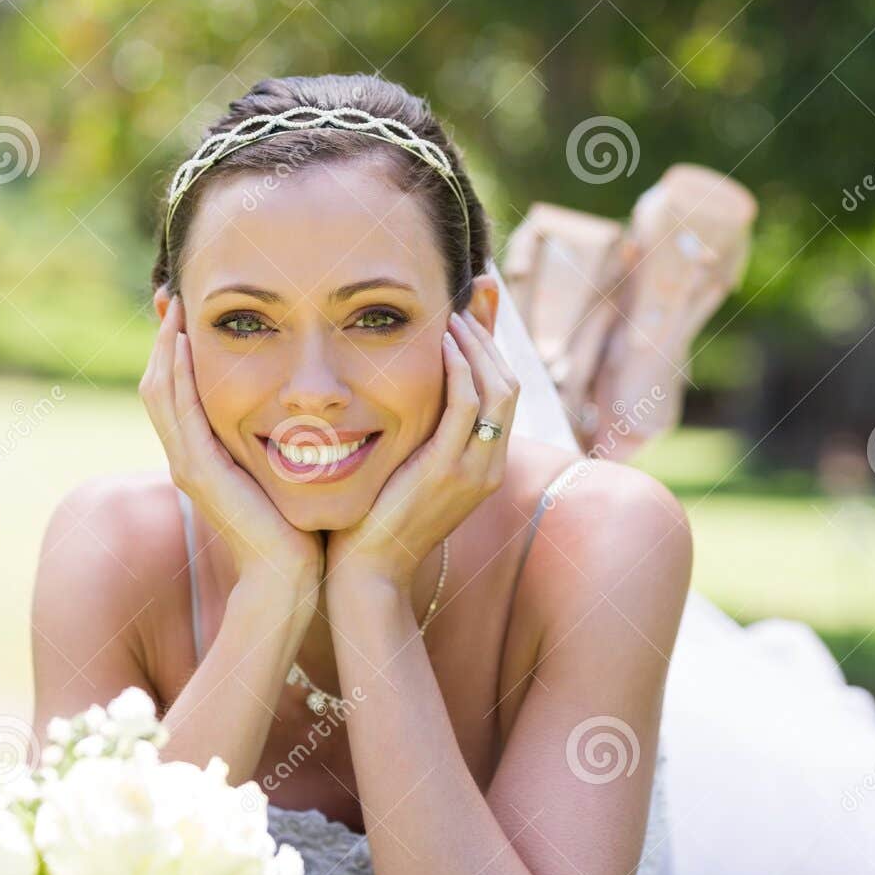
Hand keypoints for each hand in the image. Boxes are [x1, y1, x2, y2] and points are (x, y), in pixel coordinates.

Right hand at [139, 294, 324, 591]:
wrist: (289, 579)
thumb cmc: (297, 532)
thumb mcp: (284, 477)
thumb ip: (283, 446)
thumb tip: (307, 416)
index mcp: (204, 459)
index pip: (179, 392)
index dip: (179, 352)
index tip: (188, 313)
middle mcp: (188, 458)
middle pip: (159, 384)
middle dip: (165, 338)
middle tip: (171, 295)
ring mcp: (188, 464)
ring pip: (161, 392)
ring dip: (166, 346)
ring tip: (175, 306)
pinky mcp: (198, 471)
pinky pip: (180, 411)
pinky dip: (179, 374)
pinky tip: (186, 343)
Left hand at [324, 309, 519, 592]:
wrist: (366, 573)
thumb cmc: (376, 519)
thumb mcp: (408, 468)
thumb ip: (420, 433)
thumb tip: (411, 395)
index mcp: (485, 465)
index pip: (503, 392)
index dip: (492, 347)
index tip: (472, 313)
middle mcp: (489, 466)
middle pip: (508, 383)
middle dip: (490, 336)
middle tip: (468, 300)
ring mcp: (474, 470)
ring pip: (497, 388)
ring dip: (477, 344)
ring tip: (453, 314)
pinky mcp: (448, 470)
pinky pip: (466, 405)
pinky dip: (460, 367)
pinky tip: (441, 343)